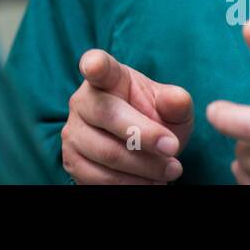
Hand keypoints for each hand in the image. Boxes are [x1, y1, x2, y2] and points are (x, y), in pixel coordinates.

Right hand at [61, 48, 194, 183]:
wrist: (141, 150)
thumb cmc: (154, 118)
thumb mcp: (171, 108)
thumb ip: (176, 103)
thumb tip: (177, 99)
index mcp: (107, 77)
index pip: (98, 66)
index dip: (94, 65)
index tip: (94, 66)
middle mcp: (82, 101)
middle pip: (109, 116)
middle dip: (146, 136)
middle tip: (173, 148)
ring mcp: (73, 131)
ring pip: (108, 153)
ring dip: (145, 167)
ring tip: (171, 170)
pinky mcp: (72, 161)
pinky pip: (101, 179)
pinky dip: (132, 184)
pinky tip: (152, 181)